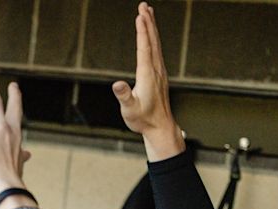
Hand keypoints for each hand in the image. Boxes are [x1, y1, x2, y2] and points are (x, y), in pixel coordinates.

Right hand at [113, 2, 182, 160]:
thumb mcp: (129, 110)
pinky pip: (157, 51)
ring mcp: (159, 71)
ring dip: (152, 27)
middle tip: (144, 5)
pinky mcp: (160, 74)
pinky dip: (153, 38)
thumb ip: (124, 96)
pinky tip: (151, 35)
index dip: (142, 31)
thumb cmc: (143, 119)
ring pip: (156, 44)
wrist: (160, 127)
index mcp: (147, 75)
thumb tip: (117, 84)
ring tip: (148, 13)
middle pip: (152, 41)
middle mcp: (156, 70)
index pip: (144, 48)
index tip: (139, 16)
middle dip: (148, 22)